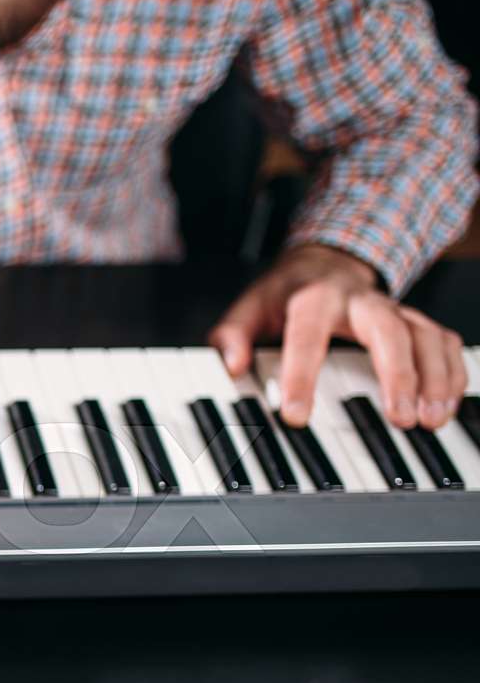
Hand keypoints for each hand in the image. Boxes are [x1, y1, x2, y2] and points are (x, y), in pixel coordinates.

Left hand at [209, 244, 466, 429]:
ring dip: (434, 379)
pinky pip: (444, 342)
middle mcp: (360, 301)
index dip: (301, 375)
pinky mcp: (414, 321)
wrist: (324, 262)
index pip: (307, 336)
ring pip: (426, 336)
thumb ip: (233, 335)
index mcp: (313, 298)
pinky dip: (451, 373)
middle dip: (397, 375)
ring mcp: (393, 309)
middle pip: (387, 330)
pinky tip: (446, 405)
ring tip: (430, 420)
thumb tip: (232, 365)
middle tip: (399, 418)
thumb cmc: (287, 293)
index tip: (296, 415)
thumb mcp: (250, 307)